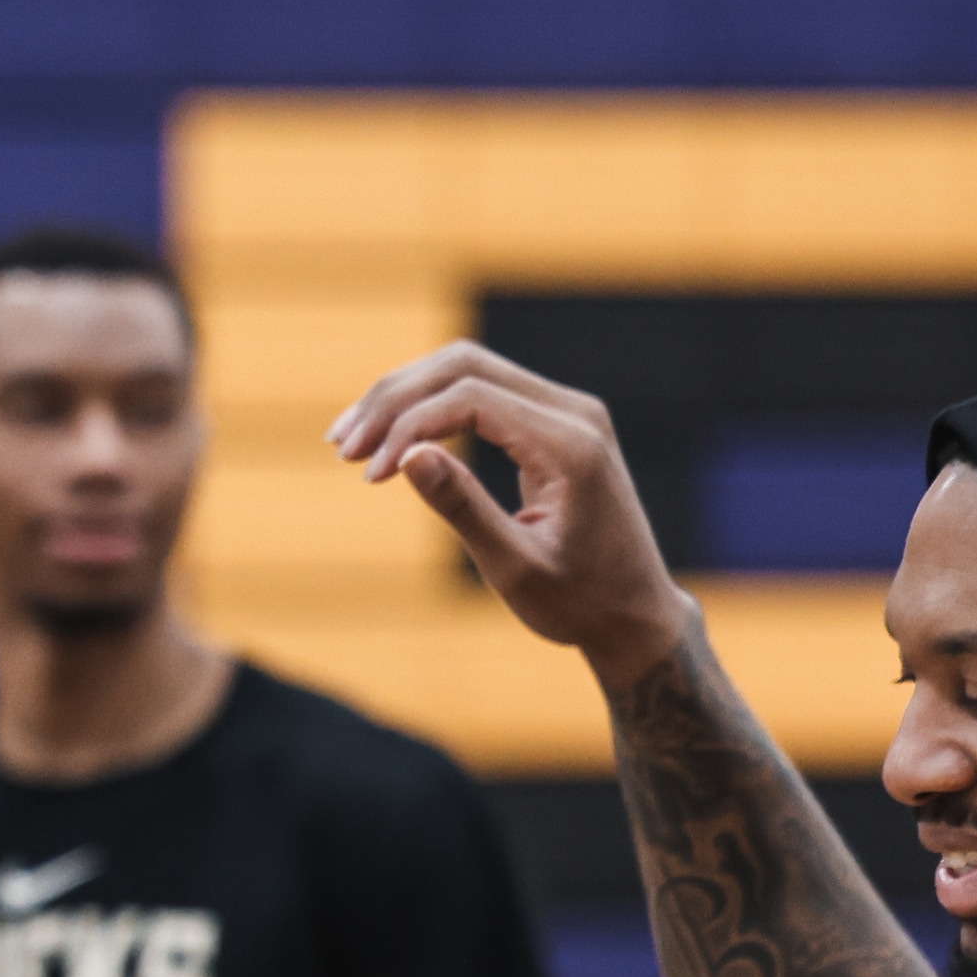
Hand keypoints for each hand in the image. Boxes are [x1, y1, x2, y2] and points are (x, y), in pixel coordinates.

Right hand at [326, 343, 693, 683]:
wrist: (635, 612)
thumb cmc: (579, 601)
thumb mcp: (515, 567)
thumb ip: (464, 508)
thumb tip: (408, 456)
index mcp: (571, 445)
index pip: (471, 399)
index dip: (409, 427)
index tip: (368, 475)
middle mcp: (574, 412)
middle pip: (464, 365)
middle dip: (394, 399)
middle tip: (342, 446)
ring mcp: (566, 411)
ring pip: (466, 368)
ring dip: (403, 398)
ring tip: (351, 441)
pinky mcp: (552, 421)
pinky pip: (480, 391)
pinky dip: (428, 407)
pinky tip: (391, 440)